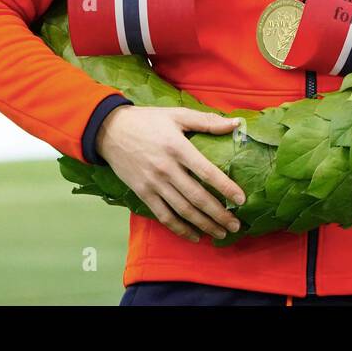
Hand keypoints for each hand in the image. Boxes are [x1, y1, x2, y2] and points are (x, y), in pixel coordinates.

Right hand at [96, 106, 246, 242]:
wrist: (110, 130)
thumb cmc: (147, 120)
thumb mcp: (177, 114)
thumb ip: (206, 121)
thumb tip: (235, 123)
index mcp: (177, 147)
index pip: (207, 171)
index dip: (226, 187)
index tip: (242, 199)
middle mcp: (166, 168)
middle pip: (197, 197)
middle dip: (219, 214)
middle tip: (236, 225)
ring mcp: (154, 183)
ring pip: (183, 210)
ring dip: (204, 225)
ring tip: (221, 233)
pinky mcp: (143, 193)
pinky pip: (164, 216)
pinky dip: (180, 229)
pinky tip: (194, 235)